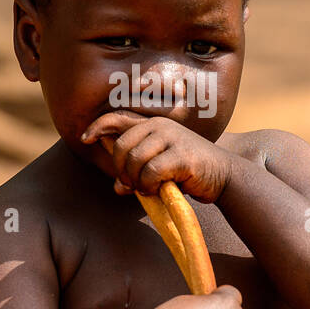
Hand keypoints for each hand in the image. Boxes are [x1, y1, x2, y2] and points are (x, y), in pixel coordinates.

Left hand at [81, 110, 235, 201]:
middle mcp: (161, 126)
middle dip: (121, 169)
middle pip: (121, 146)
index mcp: (154, 124)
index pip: (118, 118)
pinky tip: (158, 190)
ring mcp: (172, 138)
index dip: (98, 127)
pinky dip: (149, 186)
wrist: (224, 176)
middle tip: (130, 184)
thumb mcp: (160, 167)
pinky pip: (151, 172)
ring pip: (135, 160)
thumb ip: (137, 172)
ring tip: (147, 188)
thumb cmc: (189, 172)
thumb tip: (118, 188)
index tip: (85, 139)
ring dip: (136, 180)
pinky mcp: (182, 156)